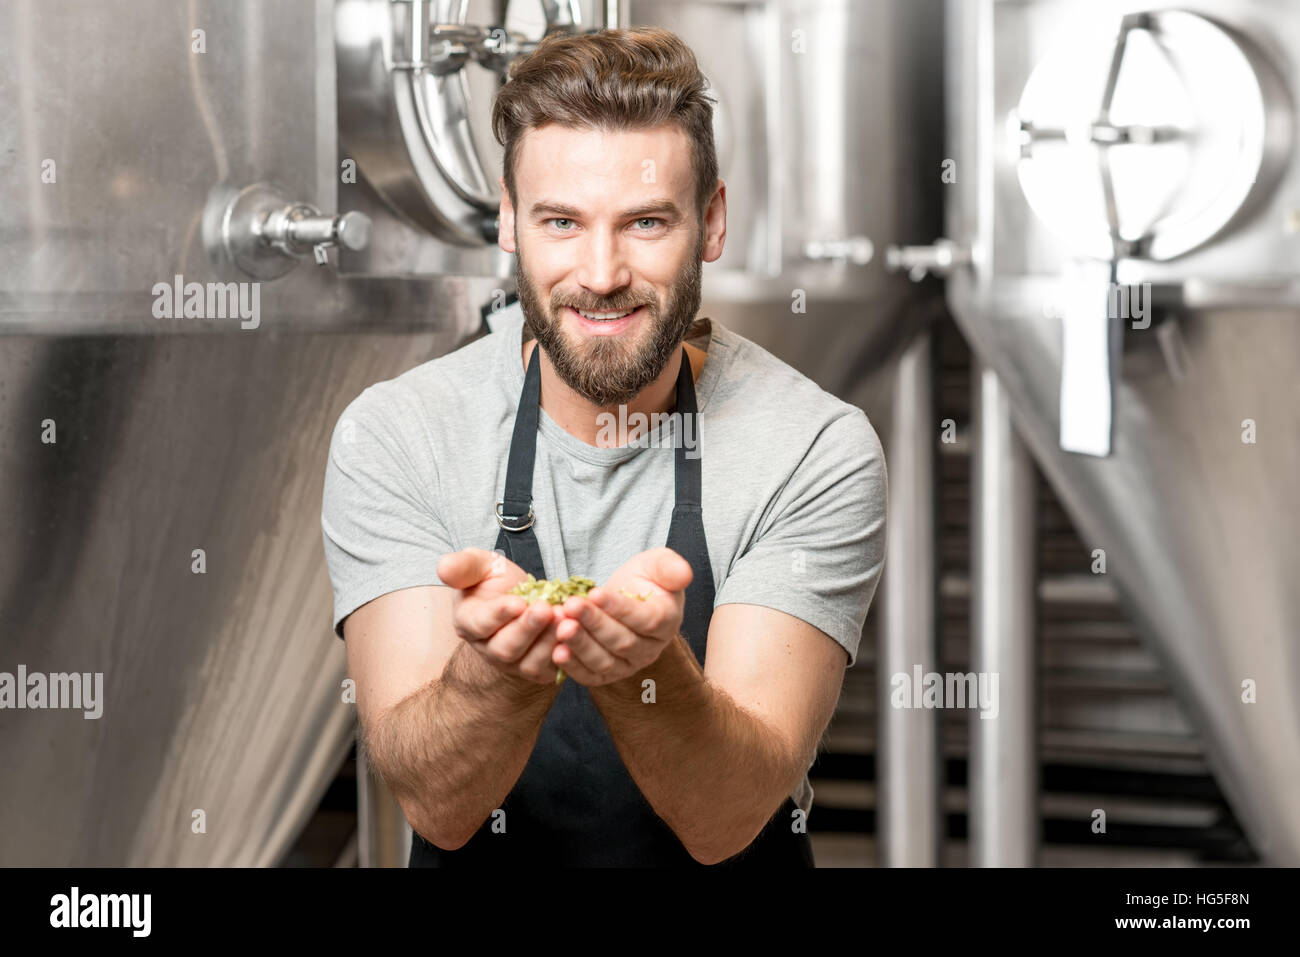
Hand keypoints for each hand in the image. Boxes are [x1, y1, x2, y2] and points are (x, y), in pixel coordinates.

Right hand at [437, 547, 561, 685]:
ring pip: (529, 663)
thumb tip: (443, 568)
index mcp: (468, 623)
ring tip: (565, 618)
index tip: (518, 601)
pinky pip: (551, 669)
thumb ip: (463, 565)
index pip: (479, 624)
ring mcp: (514, 664)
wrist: (526, 599)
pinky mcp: (539, 670)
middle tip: (547, 609)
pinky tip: (577, 633)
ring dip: (548, 642)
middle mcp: (488, 648)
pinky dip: (564, 654)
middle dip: (527, 629)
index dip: (498, 615)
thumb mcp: (481, 565)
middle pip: (505, 649)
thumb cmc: (498, 580)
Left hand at [550, 547, 692, 686]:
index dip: (620, 608)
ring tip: (561, 627)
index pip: (645, 620)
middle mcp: (650, 649)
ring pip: (605, 661)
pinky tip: (556, 652)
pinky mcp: (606, 674)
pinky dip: (572, 666)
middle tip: (571, 606)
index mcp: (666, 622)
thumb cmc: (644, 579)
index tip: (596, 592)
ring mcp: (628, 665)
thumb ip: (670, 567)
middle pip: (622, 641)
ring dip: (580, 645)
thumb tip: (684, 573)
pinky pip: (590, 675)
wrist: (627, 598)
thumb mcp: (658, 564)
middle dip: (594, 623)